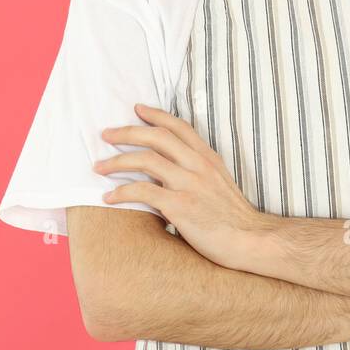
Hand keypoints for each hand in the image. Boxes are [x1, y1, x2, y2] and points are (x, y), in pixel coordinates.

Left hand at [93, 104, 269, 270]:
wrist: (250, 240)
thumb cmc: (233, 217)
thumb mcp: (219, 182)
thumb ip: (198, 170)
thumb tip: (170, 167)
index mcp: (208, 157)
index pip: (179, 126)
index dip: (155, 114)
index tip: (136, 109)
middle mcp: (198, 165)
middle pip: (157, 136)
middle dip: (127, 132)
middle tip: (106, 134)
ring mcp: (190, 184)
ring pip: (145, 160)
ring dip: (116, 162)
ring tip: (99, 167)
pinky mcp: (181, 206)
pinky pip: (143, 192)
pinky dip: (121, 192)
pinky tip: (109, 198)